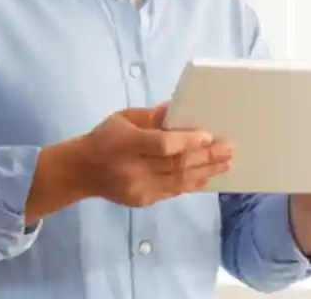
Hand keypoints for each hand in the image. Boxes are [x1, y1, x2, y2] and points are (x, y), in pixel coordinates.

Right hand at [77, 105, 232, 207]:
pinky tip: (207, 176)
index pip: (161, 145)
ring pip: (179, 181)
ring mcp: (138, 189)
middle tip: (228, 148)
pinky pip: (173, 192)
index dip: (186, 141)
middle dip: (205, 156)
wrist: (81, 172)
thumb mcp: (123, 118)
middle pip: (176, 164)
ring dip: (206, 171)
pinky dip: (192, 183)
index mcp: (125, 144)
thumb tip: (178, 109)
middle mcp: (133, 169)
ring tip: (226, 163)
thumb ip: (151, 116)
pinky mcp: (143, 200)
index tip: (208, 136)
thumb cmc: (104, 138)